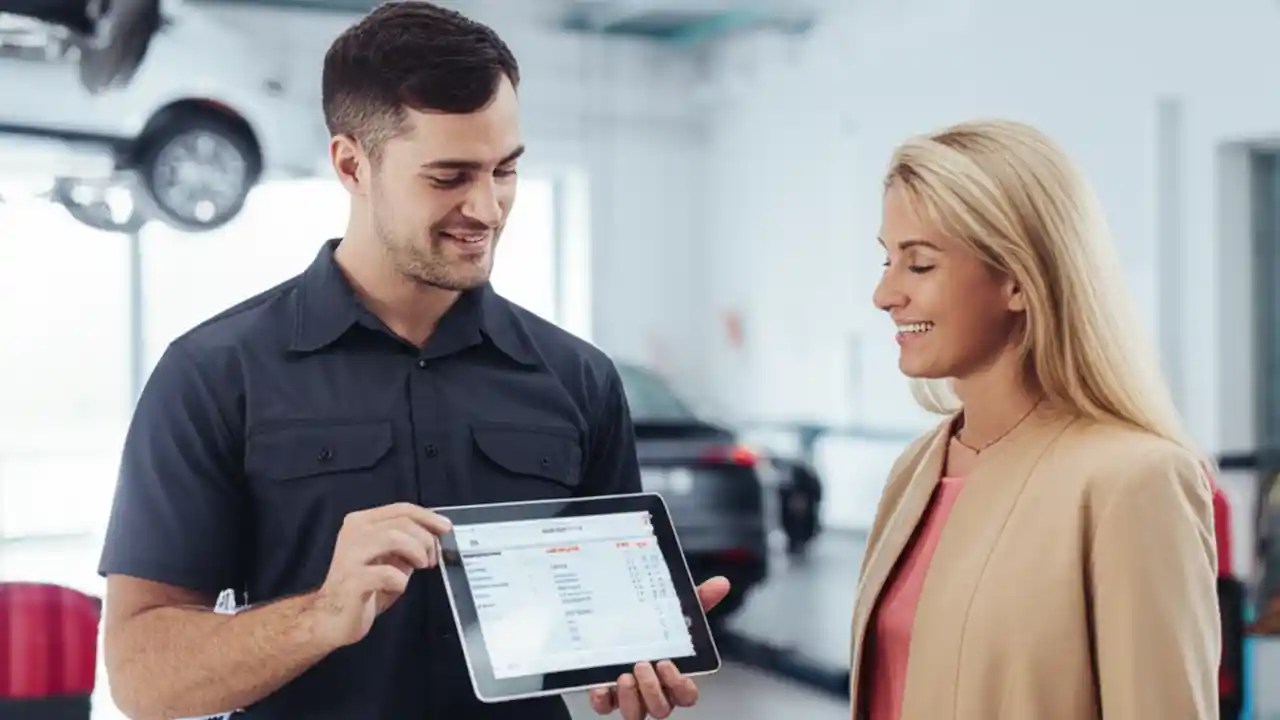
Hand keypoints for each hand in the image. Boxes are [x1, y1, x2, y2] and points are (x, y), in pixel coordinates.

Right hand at [307, 503, 451, 648]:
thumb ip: (408, 544)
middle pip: (401, 523)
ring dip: (416, 553)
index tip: (445, 528)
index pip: (401, 509)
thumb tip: (436, 536)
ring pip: (393, 538)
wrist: (330, 619)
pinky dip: (400, 581)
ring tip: (419, 567)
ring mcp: (350, 556)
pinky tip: (397, 587)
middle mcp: (353, 533)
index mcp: (361, 523)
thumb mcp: (390, 559)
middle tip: (430, 559)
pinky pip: (387, 573)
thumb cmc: (362, 587)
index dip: (428, 517)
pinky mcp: (352, 580)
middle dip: (425, 540)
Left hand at [588, 577, 730, 718]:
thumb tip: (720, 584)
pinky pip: (604, 708)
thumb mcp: (674, 610)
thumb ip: (698, 599)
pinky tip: (601, 685)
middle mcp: (652, 690)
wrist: (611, 619)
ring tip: (624, 675)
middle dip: (653, 690)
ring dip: (631, 698)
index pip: (686, 695)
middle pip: (662, 709)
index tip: (668, 664)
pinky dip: (602, 699)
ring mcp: (629, 695)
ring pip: (636, 714)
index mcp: (672, 675)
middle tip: (643, 664)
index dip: (680, 686)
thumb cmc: (650, 624)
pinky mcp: (605, 696)